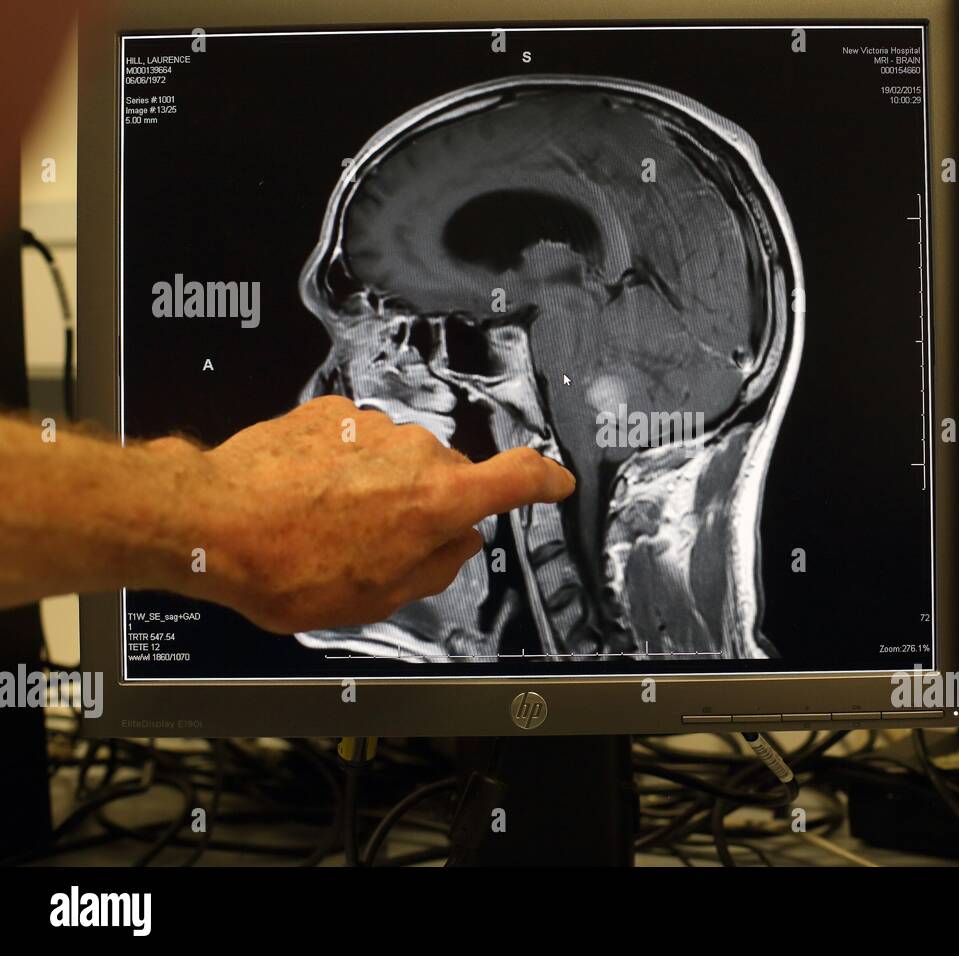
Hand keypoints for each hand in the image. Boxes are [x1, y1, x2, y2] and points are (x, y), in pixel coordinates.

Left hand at [160, 396, 575, 632]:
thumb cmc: (289, 567)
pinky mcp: (331, 409)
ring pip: (398, 459)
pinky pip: (357, 440)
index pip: (518, 477)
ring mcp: (371, 424)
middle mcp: (415, 451)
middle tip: (379, 546)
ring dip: (379, 487)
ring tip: (328, 523)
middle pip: (446, 477)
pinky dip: (343, 466)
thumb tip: (460, 542)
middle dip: (426, 507)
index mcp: (439, 500)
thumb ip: (437, 567)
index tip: (557, 481)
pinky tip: (307, 496)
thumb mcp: (379, 597)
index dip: (545, 479)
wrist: (211, 521)